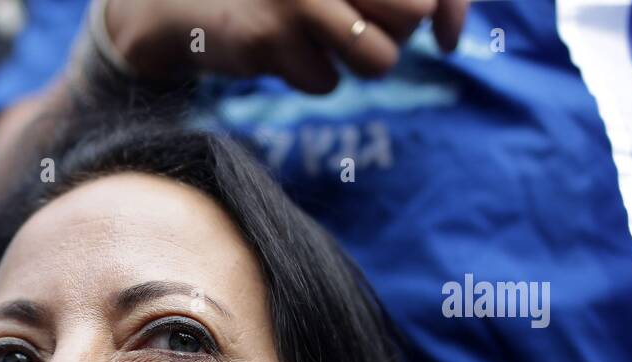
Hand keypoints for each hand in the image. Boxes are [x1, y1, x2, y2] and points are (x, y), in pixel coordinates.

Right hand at [106, 0, 470, 92]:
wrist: (176, 1)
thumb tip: (448, 26)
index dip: (454, 8)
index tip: (449, 35)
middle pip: (414, 14)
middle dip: (395, 33)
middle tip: (359, 28)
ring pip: (378, 60)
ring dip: (357, 64)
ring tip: (323, 44)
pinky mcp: (269, 39)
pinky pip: (325, 83)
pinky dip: (310, 77)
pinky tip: (281, 53)